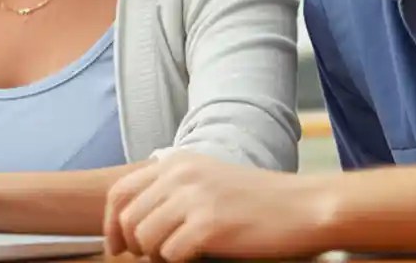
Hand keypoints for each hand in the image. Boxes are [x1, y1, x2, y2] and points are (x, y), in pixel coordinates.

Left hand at [103, 152, 331, 261]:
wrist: (303, 206)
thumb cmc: (258, 201)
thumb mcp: (209, 179)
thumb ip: (172, 189)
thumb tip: (131, 223)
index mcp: (177, 162)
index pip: (119, 193)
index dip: (112, 225)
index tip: (118, 247)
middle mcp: (180, 175)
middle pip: (127, 220)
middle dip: (135, 247)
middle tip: (156, 257)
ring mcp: (194, 199)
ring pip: (144, 240)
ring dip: (159, 256)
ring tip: (183, 254)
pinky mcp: (208, 225)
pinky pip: (170, 255)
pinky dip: (180, 262)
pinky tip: (201, 255)